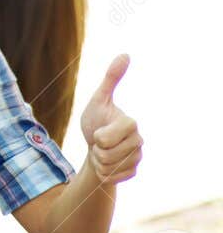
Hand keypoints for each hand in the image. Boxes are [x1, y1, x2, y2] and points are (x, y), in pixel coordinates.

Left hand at [78, 55, 141, 185]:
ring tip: (102, 151)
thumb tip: (125, 54)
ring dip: (98, 161)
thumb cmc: (96, 118)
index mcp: (131, 123)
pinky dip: (103, 172)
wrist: (94, 143)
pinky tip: (107, 163)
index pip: (105, 139)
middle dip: (96, 149)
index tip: (99, 130)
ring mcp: (137, 158)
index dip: (97, 137)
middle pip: (105, 155)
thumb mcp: (99, 98)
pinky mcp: (133, 172)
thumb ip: (111, 78)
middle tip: (99, 141)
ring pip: (108, 167)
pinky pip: (111, 178)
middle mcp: (139, 141)